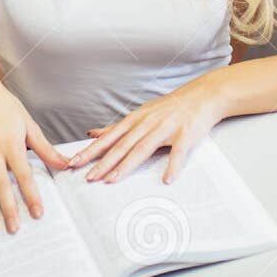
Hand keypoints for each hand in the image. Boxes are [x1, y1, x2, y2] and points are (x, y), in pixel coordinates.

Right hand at [0, 72, 67, 232]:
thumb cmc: (2, 106)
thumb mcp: (28, 124)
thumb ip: (45, 148)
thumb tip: (64, 163)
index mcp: (10, 145)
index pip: (23, 175)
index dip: (31, 195)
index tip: (37, 212)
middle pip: (1, 186)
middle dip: (8, 209)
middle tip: (14, 228)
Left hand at [66, 73, 228, 183]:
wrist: (201, 96)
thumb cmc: (168, 107)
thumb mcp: (140, 113)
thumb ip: (117, 127)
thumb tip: (93, 133)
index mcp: (135, 119)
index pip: (109, 138)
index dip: (92, 150)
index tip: (75, 162)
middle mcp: (147, 123)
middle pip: (122, 145)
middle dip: (103, 162)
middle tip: (88, 177)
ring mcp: (166, 128)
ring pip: (143, 148)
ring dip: (126, 166)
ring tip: (112, 180)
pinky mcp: (185, 135)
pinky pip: (178, 153)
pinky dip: (172, 166)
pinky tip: (166, 179)